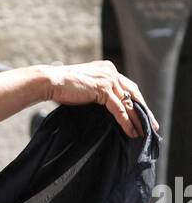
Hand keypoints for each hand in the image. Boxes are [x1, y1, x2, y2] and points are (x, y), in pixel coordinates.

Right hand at [36, 60, 158, 138]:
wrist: (51, 82)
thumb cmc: (62, 87)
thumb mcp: (85, 88)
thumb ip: (97, 92)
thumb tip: (105, 107)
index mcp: (108, 69)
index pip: (128, 87)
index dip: (137, 102)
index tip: (143, 115)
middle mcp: (111, 71)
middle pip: (133, 93)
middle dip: (144, 111)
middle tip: (152, 125)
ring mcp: (108, 79)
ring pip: (128, 103)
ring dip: (138, 119)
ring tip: (144, 132)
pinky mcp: (103, 89)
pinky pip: (119, 109)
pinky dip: (126, 121)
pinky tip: (131, 132)